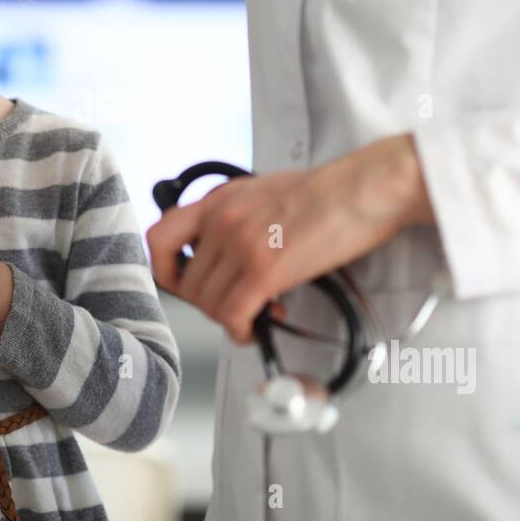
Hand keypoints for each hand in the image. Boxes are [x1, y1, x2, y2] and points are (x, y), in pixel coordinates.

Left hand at [146, 133, 433, 343]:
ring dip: (230, 319)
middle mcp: (220, 220)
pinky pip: (233, 315)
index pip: (157, 239)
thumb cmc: (325, 192)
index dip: (165, 270)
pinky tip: (259, 327)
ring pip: (209, 305)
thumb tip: (224, 256)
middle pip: (187, 285)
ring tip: (258, 314)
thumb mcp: (260, 193)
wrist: (363, 189)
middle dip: (210, 304)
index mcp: (217, 201)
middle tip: (238, 305)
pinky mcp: (264, 269)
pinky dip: (242, 331)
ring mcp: (240, 244)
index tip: (186, 283)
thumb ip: (232, 219)